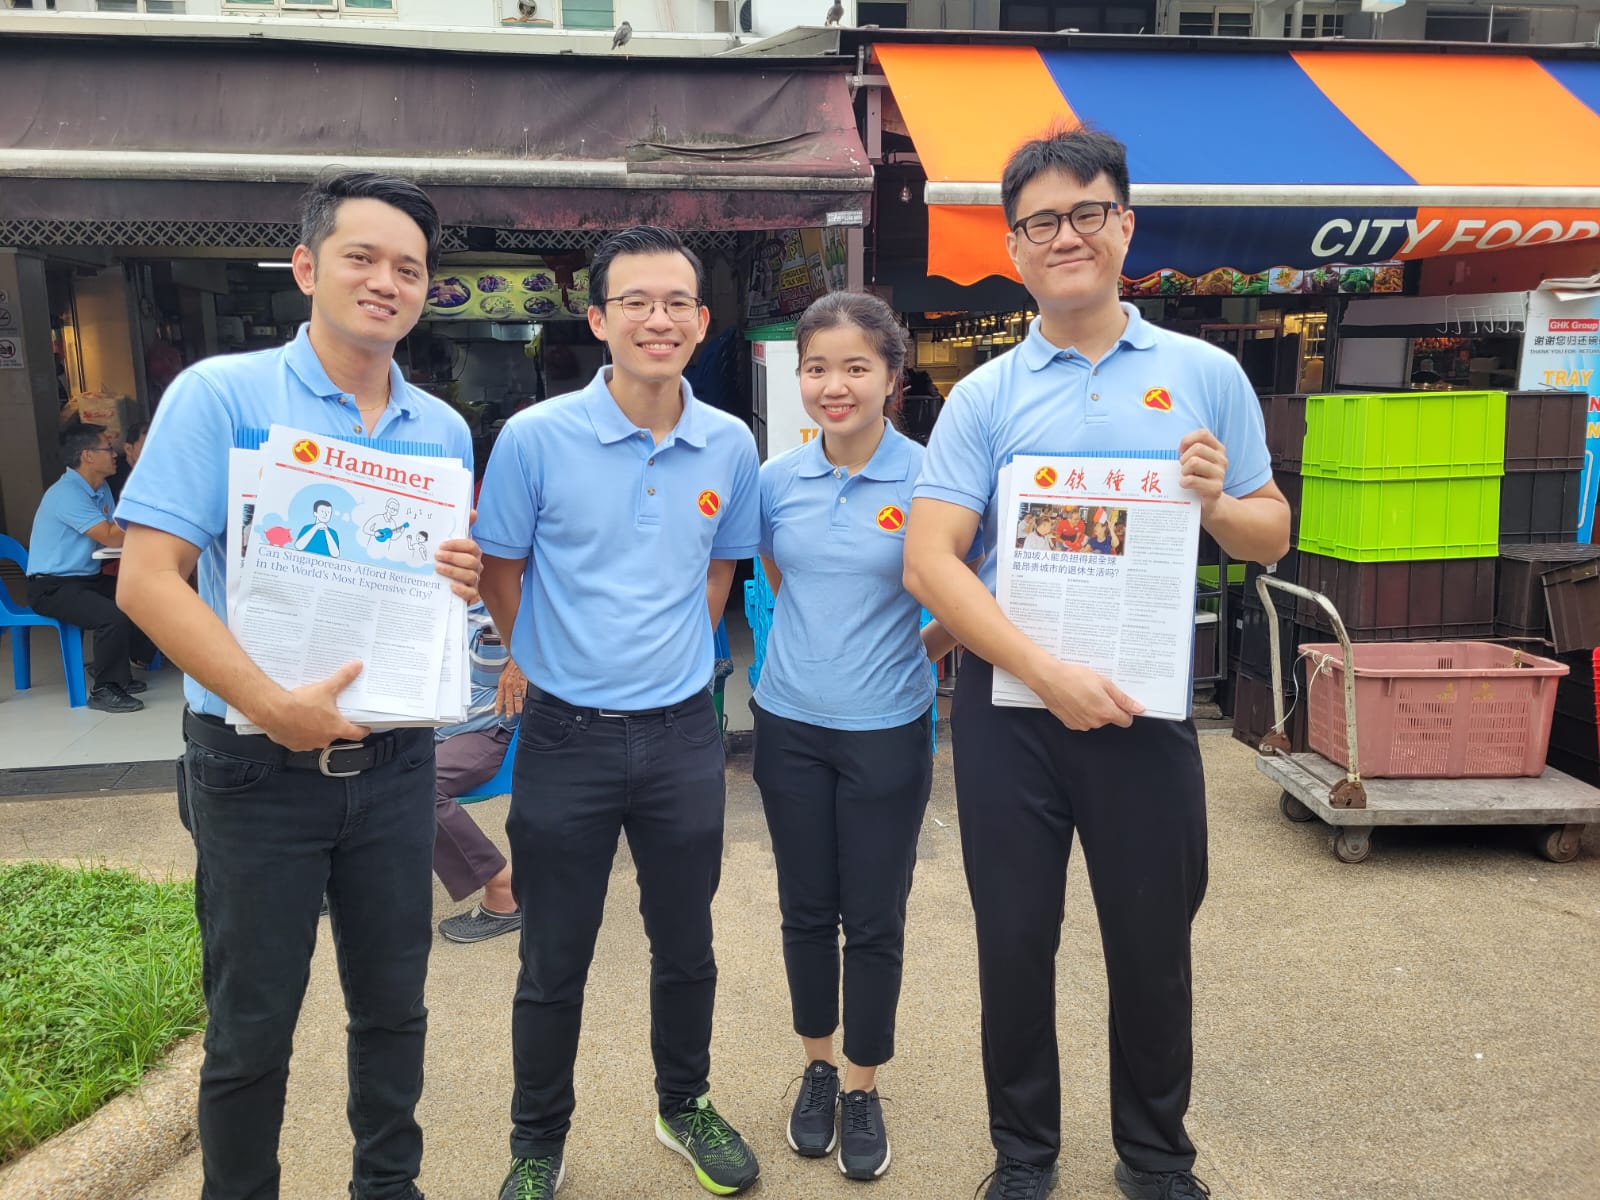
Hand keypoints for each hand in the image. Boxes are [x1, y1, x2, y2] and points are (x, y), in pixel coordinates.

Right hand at [259, 660, 371, 751]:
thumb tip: (356, 667)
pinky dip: (300, 731)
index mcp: (335, 729)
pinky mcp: (292, 744)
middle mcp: (323, 740)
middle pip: (335, 734)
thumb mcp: (326, 688)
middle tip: (332, 713)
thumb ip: (343, 677)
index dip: (362, 729)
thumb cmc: (299, 705)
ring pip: (316, 737)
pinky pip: (300, 739)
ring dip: (316, 728)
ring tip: (312, 714)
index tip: (365, 727)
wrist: (273, 711)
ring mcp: (307, 744)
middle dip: (334, 724)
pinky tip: (296, 719)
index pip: (357, 734)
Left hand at [434, 535, 483, 603]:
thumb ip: (462, 529)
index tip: (442, 544)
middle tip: (437, 555)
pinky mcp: (471, 595)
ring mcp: (474, 581)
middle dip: (453, 557)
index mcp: (473, 553)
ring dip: (453, 571)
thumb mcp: (452, 546)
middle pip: (471, 561)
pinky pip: (471, 594)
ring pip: (470, 576)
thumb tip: (473, 512)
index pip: (471, 546)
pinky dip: (462, 590)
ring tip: (438, 568)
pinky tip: (451, 586)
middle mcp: (476, 566)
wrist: (445, 586)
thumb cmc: (450, 562)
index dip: (457, 545)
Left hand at [495, 658, 527, 717]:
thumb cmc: (512, 661)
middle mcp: (509, 684)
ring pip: (517, 698)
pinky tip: (526, 703)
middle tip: (508, 717)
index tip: (497, 713)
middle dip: (508, 710)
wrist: (520, 654)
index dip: (498, 705)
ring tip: (518, 713)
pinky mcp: (526, 682)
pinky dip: (525, 699)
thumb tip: (504, 690)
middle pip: (508, 700)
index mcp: (502, 681)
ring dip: (517, 707)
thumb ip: (504, 681)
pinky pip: (525, 692)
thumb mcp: (505, 671)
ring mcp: (518, 683)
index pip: (499, 696)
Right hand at [1024, 657, 1142, 730]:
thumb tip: (1138, 709)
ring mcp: (1081, 725)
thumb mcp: (1104, 683)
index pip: (1126, 720)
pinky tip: (1074, 698)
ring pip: (1095, 719)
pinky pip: (1082, 720)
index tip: (1119, 701)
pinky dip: (1081, 711)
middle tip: (1097, 690)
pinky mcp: (1069, 723)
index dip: (1125, 710)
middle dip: (1107, 706)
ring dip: (1093, 708)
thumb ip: (1123, 699)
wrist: (1048, 678)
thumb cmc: (1074, 677)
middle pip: (1109, 719)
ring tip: (1083, 692)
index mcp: (1106, 712)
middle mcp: (1095, 723)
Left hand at [1179, 429, 1227, 518]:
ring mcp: (1220, 474)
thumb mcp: (1194, 461)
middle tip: (1183, 469)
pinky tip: (1184, 485)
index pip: (1203, 434)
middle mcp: (1222, 460)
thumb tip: (1179, 449)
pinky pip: (1192, 480)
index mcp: (1218, 449)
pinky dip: (1184, 482)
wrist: (1207, 504)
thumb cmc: (1196, 479)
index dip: (1187, 440)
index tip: (1180, 451)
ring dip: (1184, 471)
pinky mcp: (1215, 489)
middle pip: (1196, 448)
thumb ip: (1189, 450)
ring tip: (1185, 477)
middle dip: (1184, 459)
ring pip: (1194, 462)